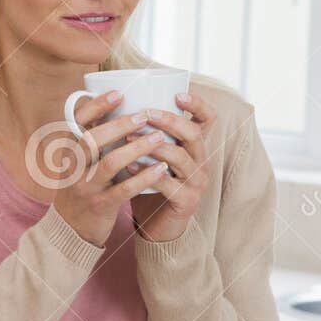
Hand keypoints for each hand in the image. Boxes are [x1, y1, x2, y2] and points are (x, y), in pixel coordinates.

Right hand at [49, 90, 177, 245]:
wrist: (69, 230)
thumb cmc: (80, 189)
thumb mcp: (78, 164)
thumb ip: (92, 143)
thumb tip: (117, 111)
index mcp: (69, 152)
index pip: (78, 122)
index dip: (97, 106)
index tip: (119, 93)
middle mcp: (74, 167)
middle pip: (93, 139)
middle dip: (121, 125)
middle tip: (145, 115)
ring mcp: (86, 187)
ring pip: (110, 163)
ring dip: (137, 148)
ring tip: (159, 138)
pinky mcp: (100, 206)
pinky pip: (123, 189)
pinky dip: (143, 177)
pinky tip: (161, 169)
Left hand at [130, 90, 215, 241]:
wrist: (157, 226)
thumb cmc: (149, 185)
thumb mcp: (151, 156)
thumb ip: (144, 134)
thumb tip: (112, 106)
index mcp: (194, 147)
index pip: (208, 119)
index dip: (198, 104)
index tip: (178, 94)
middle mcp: (200, 162)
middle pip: (193, 134)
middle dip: (169, 120)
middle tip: (145, 113)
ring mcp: (195, 182)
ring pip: (180, 157)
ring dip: (154, 145)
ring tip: (129, 138)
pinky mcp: (186, 201)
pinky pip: (169, 184)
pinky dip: (147, 174)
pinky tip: (129, 167)